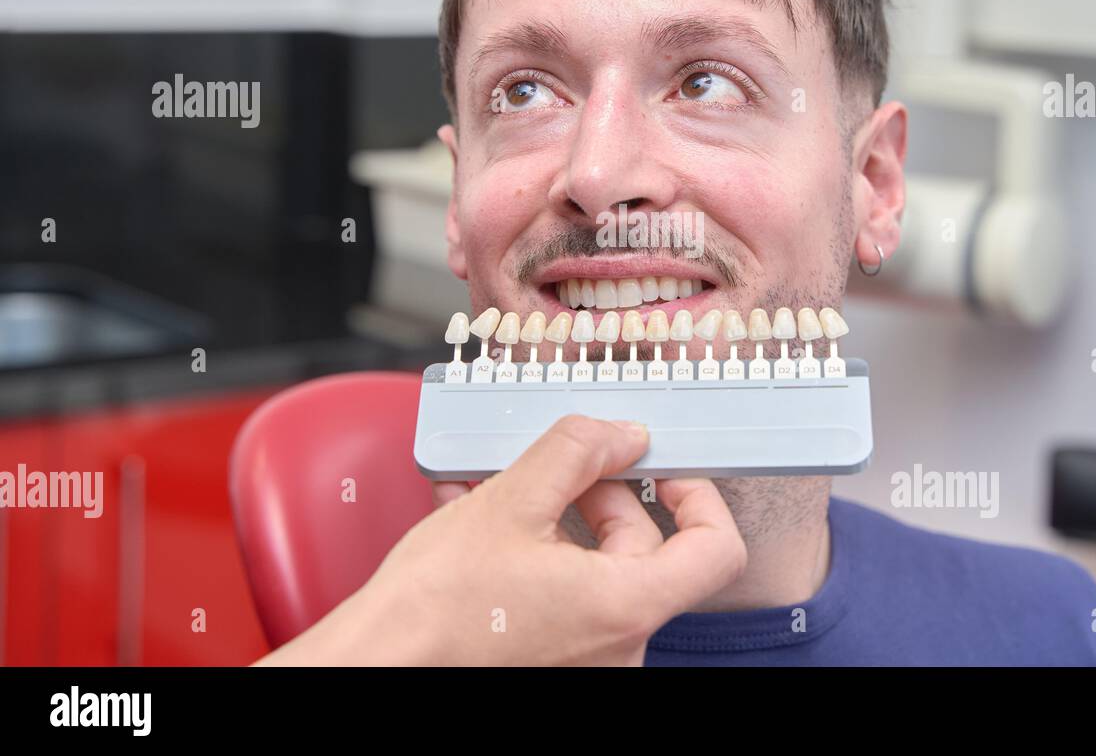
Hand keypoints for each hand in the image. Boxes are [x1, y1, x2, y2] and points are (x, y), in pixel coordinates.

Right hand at [257, 415, 745, 665]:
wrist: (378, 662)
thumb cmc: (433, 606)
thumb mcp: (511, 500)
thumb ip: (578, 451)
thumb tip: (624, 433)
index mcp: (626, 606)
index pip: (716, 548)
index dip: (699, 495)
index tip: (664, 467)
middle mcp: (619, 644)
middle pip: (647, 550)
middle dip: (604, 495)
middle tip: (558, 468)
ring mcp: (588, 659)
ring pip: (600, 569)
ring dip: (561, 519)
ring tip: (506, 489)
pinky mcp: (554, 660)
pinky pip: (568, 594)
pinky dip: (541, 554)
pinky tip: (490, 521)